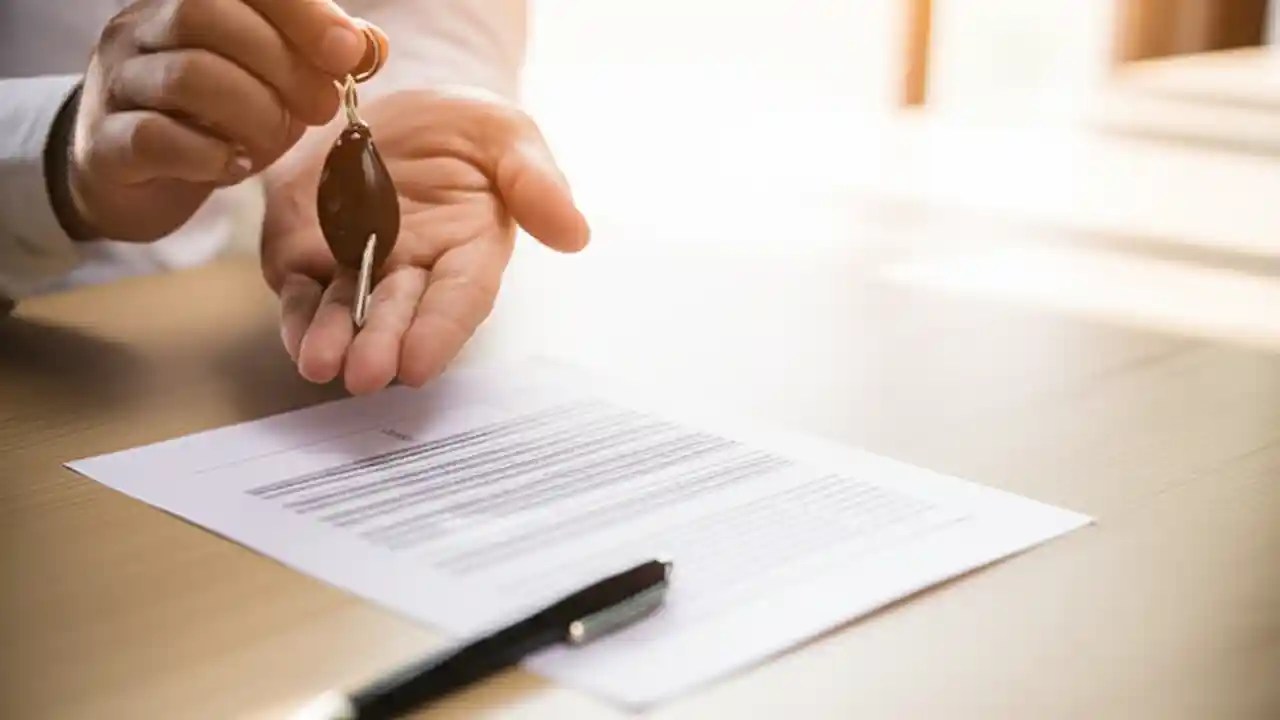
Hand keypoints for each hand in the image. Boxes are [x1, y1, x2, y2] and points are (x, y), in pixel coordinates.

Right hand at [68, 0, 386, 240]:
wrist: (132, 175)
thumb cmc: (212, 118)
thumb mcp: (275, 82)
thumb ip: (319, 58)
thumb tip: (372, 45)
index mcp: (187, 3)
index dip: (302, 11)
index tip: (348, 53)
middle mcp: (142, 29)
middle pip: (205, 14)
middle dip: (283, 64)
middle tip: (322, 108)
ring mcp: (118, 84)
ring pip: (186, 74)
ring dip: (254, 112)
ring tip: (275, 139)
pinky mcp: (108, 144)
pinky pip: (156, 137)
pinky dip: (210, 155)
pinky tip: (233, 166)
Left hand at [261, 89, 589, 394]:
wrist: (391, 103)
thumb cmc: (460, 126)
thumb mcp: (505, 134)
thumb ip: (535, 181)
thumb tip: (575, 234)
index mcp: (469, 248)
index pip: (459, 297)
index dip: (440, 331)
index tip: (419, 364)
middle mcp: (415, 269)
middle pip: (400, 314)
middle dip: (382, 346)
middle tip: (366, 373)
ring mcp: (359, 267)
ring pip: (347, 313)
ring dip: (334, 342)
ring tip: (321, 365)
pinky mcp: (308, 255)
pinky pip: (302, 294)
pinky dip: (298, 320)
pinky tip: (297, 340)